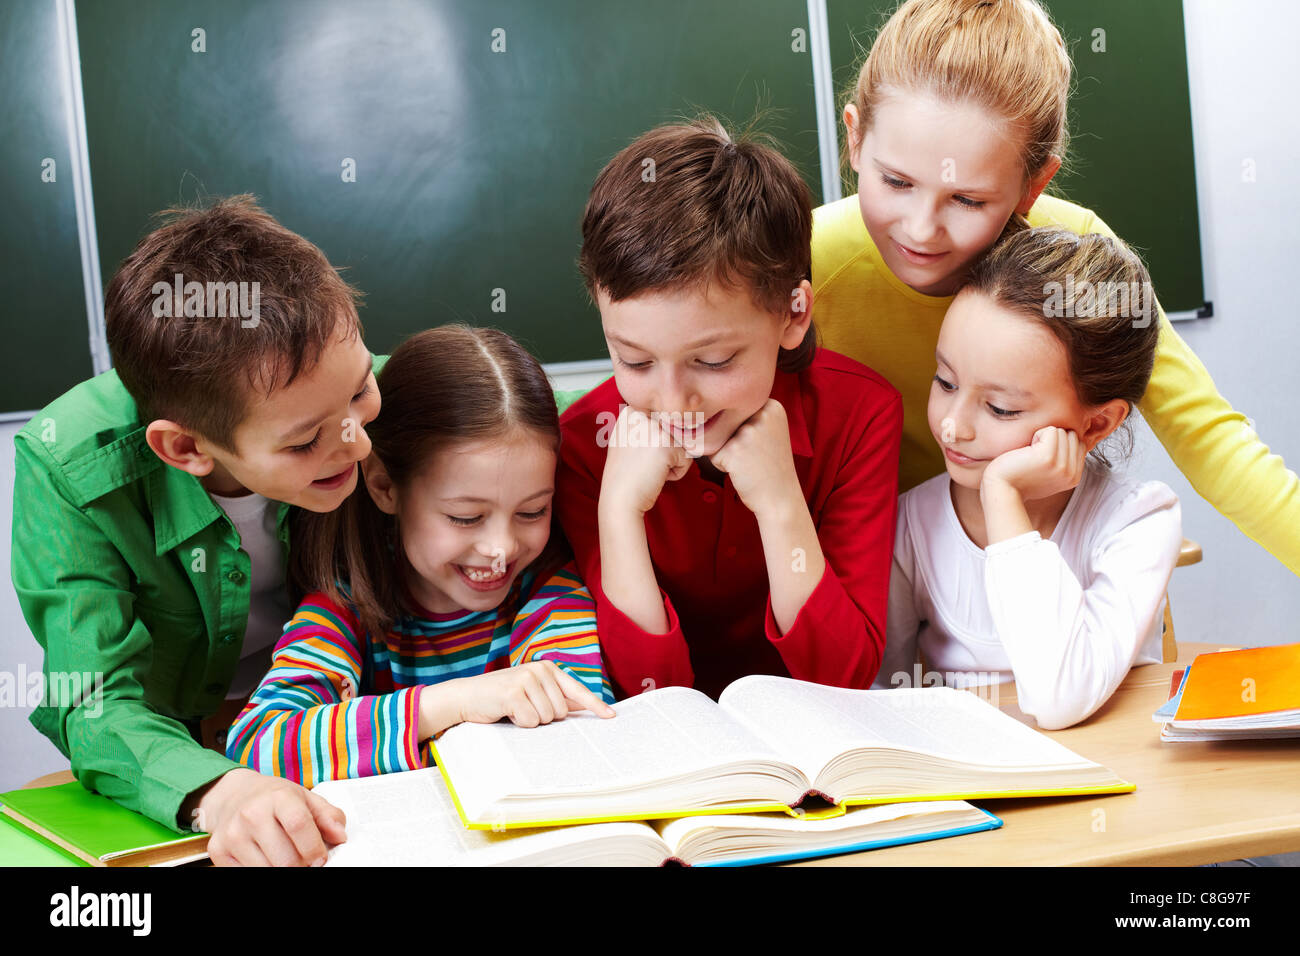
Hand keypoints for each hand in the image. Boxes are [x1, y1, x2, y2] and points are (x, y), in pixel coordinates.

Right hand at [186, 767, 346, 866]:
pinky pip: (246, 873)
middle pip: (285, 858)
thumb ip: (328, 816)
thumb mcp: (304, 797)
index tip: (320, 859)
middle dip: (301, 865)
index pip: (299, 826)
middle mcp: (252, 814)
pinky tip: (266, 859)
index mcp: (278, 797)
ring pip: (267, 870)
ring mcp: (233, 834)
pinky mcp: (218, 851)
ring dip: (282, 870)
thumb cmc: (273, 798)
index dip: (314, 848)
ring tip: (286, 858)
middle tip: (304, 861)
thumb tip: (340, 836)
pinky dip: (262, 870)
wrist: (232, 796)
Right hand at [456, 661, 616, 727]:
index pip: (577, 689)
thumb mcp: (531, 692)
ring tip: (515, 709)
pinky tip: (507, 712)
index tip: (610, 715)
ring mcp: (526, 679)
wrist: (467, 696)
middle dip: (544, 717)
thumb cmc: (502, 698)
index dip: (594, 705)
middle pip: (561, 711)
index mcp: (547, 668)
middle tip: (524, 708)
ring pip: (546, 717)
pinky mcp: (513, 693)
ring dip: (530, 720)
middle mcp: (539, 669)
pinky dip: (520, 723)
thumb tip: (582, 707)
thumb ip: (555, 697)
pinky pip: (530, 721)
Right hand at [600, 404, 691, 515]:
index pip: (664, 422)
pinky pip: (687, 458)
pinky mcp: (667, 445)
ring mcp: (654, 428)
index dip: (656, 444)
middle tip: (643, 464)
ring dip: (672, 460)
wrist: (619, 500)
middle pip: (674, 431)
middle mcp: (642, 414)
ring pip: (682, 443)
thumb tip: (679, 420)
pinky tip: (655, 475)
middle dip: (665, 451)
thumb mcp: (628, 440)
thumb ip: (646, 426)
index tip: (638, 455)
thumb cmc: (626, 475)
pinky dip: (676, 472)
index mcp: (631, 411)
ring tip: (649, 469)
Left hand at [708, 399, 801, 517]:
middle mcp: (761, 414)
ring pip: (718, 436)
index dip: (743, 430)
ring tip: (749, 463)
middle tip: (755, 456)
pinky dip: (722, 464)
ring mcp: (748, 431)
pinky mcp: (734, 450)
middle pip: (726, 421)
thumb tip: (705, 414)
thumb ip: (746, 415)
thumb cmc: (770, 466)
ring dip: (727, 451)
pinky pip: (713, 453)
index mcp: (772, 405)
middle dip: (733, 439)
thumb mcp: (769, 431)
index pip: (737, 410)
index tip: (761, 444)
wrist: (780, 498)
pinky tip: (742, 471)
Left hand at [981, 426, 1085, 501]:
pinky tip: (1027, 451)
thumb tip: (1077, 436)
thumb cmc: (1018, 479)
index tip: (1041, 459)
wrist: (1001, 490)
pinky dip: (1037, 434)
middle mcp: (1071, 473)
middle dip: (1052, 440)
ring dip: (1043, 437)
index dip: (1059, 444)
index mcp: (1073, 477)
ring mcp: (1061, 466)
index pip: (1079, 444)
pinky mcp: (1048, 457)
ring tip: (1030, 455)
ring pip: (1062, 432)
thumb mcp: (1048, 472)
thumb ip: (1064, 459)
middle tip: (1034, 457)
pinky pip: (1051, 430)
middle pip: (1072, 436)